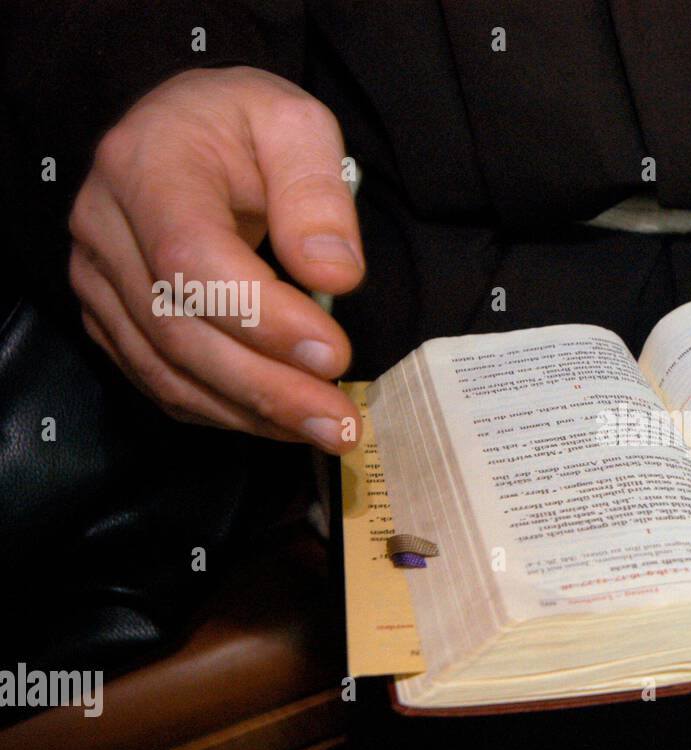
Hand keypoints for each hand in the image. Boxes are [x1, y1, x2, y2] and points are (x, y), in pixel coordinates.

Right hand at [69, 66, 362, 451]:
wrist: (186, 129)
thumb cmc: (244, 126)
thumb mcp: (296, 125)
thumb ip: (318, 193)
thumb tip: (334, 274)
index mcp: (147, 168)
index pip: (193, 259)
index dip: (263, 317)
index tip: (333, 353)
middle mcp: (105, 228)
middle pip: (178, 330)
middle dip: (268, 387)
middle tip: (340, 423)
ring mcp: (99, 280)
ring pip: (167, 370)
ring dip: (252, 413)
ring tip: (326, 431)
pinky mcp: (110, 319)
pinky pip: (161, 383)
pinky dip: (226, 413)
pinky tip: (282, 422)